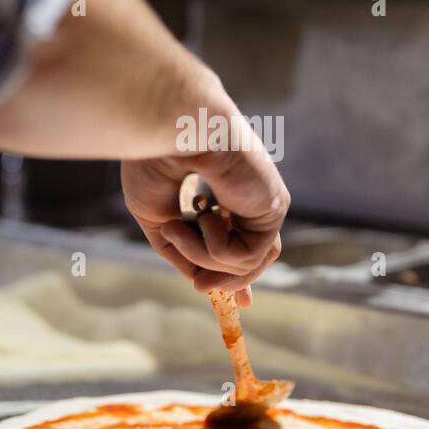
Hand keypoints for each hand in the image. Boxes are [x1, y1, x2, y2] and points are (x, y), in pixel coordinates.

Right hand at [122, 147, 288, 306]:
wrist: (169, 127)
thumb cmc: (154, 158)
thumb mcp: (157, 215)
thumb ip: (180, 249)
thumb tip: (200, 282)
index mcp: (227, 192)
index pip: (242, 239)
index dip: (239, 273)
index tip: (237, 301)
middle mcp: (250, 197)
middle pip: (252, 258)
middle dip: (225, 281)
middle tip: (200, 287)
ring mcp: (264, 202)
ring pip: (244, 263)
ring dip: (202, 256)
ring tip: (177, 228)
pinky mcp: (274, 208)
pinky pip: (247, 256)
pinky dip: (216, 248)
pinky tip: (204, 216)